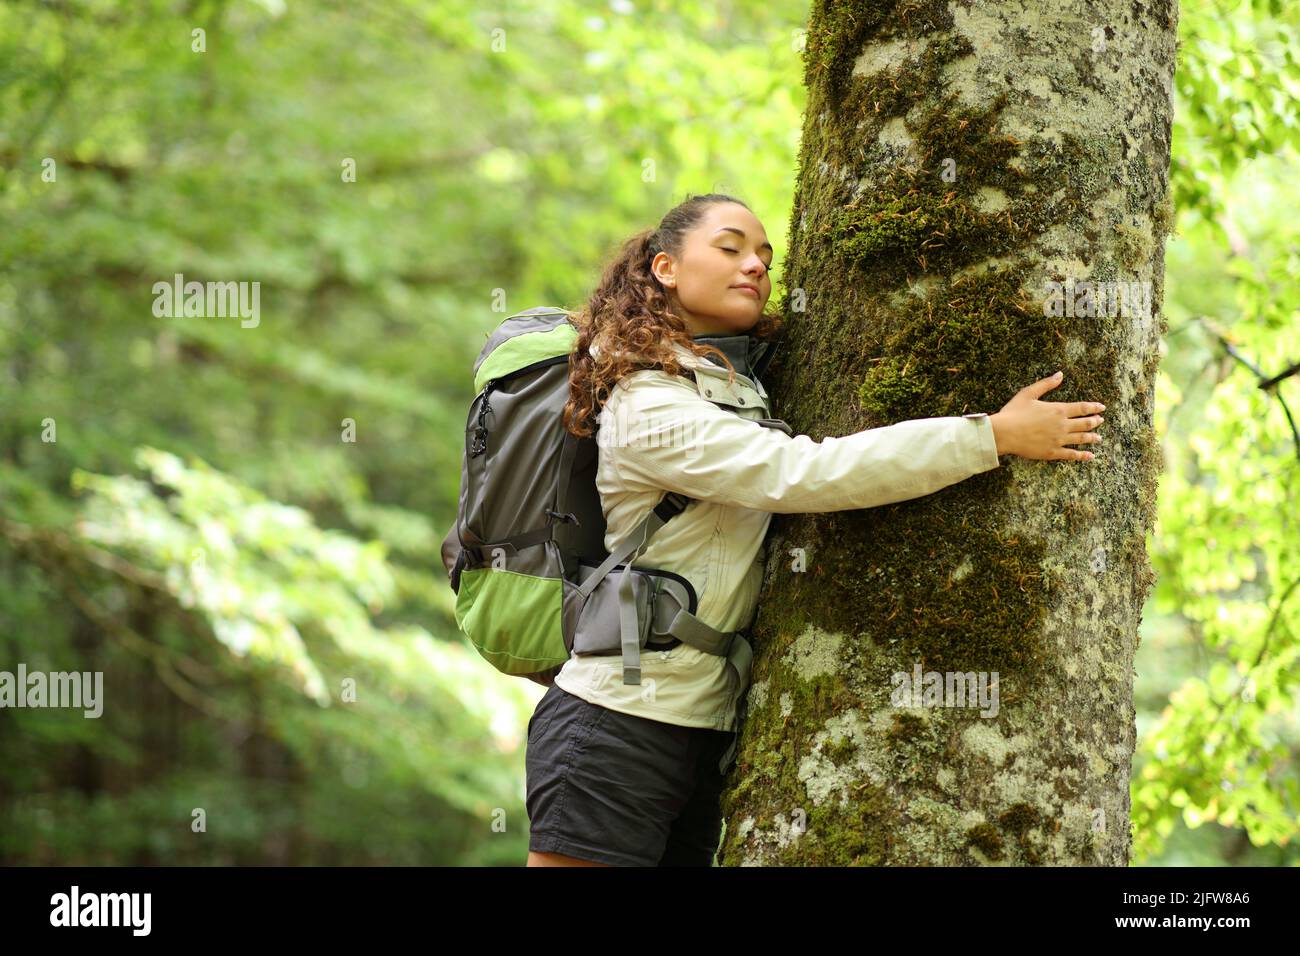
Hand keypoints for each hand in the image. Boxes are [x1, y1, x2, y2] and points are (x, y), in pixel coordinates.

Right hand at [988, 371, 1104, 461]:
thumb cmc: (1014, 412)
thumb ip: (1046, 384)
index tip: (1102, 407)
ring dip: (1092, 437)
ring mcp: (1059, 440)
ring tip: (1098, 438)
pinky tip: (1090, 456)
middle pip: (1085, 423)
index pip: (1082, 408)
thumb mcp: (1028, 393)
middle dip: (1095, 422)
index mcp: (1058, 410)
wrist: (1004, 433)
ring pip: (1081, 439)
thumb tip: (1060, 374)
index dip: (1094, 407)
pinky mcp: (1052, 452)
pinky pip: (1071, 454)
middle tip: (1101, 421)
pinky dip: (1082, 455)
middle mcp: (1062, 425)